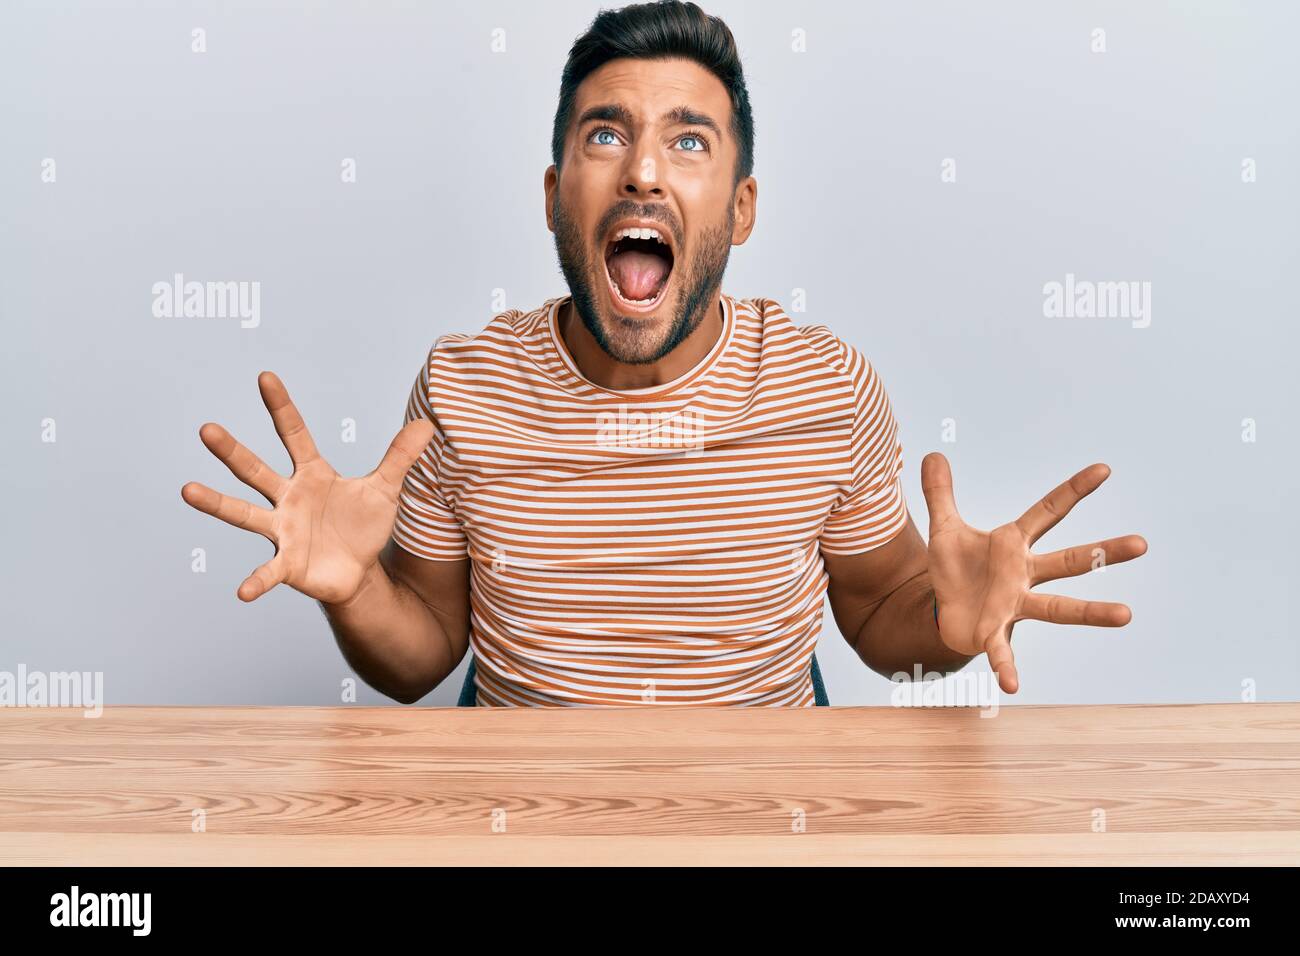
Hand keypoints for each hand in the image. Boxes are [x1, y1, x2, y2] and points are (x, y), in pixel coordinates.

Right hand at [181, 371, 433, 603]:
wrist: (358, 571)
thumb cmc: (363, 525)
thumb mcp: (386, 489)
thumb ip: (400, 457)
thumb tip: (428, 423)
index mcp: (312, 474)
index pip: (294, 434)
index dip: (282, 407)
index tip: (265, 376)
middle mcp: (288, 498)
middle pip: (256, 470)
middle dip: (232, 451)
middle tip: (207, 429)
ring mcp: (283, 530)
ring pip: (244, 514)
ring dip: (217, 504)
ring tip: (188, 490)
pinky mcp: (287, 563)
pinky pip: (268, 572)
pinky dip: (256, 581)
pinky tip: (242, 592)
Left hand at [921, 452, 1146, 693]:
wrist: (943, 611)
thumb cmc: (955, 570)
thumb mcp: (944, 528)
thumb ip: (939, 493)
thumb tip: (932, 453)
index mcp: (1013, 544)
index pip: (1048, 511)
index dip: (1073, 490)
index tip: (1104, 469)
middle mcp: (1024, 574)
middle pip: (1071, 560)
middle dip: (1103, 552)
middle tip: (1142, 543)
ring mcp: (1016, 605)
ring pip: (1059, 608)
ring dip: (1091, 612)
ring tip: (1126, 615)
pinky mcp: (995, 632)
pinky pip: (1003, 651)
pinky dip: (1006, 667)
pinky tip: (1012, 687)